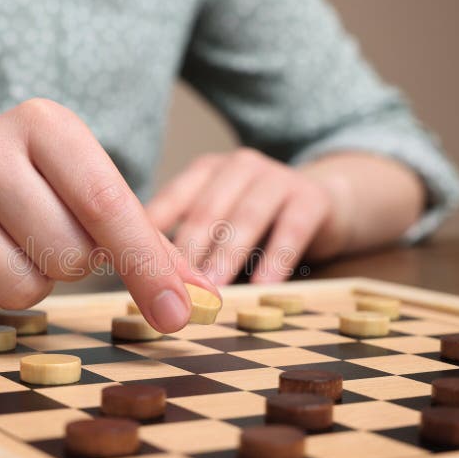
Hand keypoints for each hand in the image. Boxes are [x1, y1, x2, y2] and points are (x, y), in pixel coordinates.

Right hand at [0, 99, 214, 332]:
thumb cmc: (32, 192)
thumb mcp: (87, 193)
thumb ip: (146, 244)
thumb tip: (200, 299)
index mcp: (43, 124)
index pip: (108, 206)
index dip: (148, 268)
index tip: (179, 314)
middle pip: (66, 255)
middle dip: (72, 266)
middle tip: (48, 239)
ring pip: (20, 288)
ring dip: (29, 284)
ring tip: (9, 248)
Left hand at [146, 148, 335, 284]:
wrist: (326, 202)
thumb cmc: (257, 220)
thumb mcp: (221, 222)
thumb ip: (188, 241)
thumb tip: (139, 280)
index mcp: (206, 172)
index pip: (172, 198)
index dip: (151, 231)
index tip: (132, 263)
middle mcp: (238, 167)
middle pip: (206, 210)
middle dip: (188, 251)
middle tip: (171, 286)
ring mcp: (276, 178)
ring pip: (245, 218)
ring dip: (226, 257)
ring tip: (212, 290)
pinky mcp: (311, 198)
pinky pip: (290, 231)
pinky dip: (275, 261)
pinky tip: (263, 288)